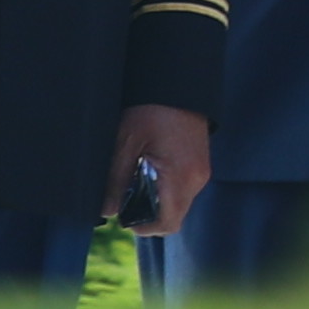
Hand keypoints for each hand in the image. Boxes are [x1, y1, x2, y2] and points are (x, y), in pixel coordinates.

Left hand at [110, 104, 214, 236]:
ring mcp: (201, 170)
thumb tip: (108, 211)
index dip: (144, 228)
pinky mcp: (199, 162)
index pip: (168, 223)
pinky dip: (164, 188)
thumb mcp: (126, 143)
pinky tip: (147, 170)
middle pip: (173, 215)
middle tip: (125, 199)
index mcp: (182, 176)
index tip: (125, 218)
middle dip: (148, 214)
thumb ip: (116, 180)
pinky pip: (182, 187)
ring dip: (155, 200)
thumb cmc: (151, 108)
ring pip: (177, 202)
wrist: (178, 80)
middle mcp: (197, 178)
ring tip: (134, 181)